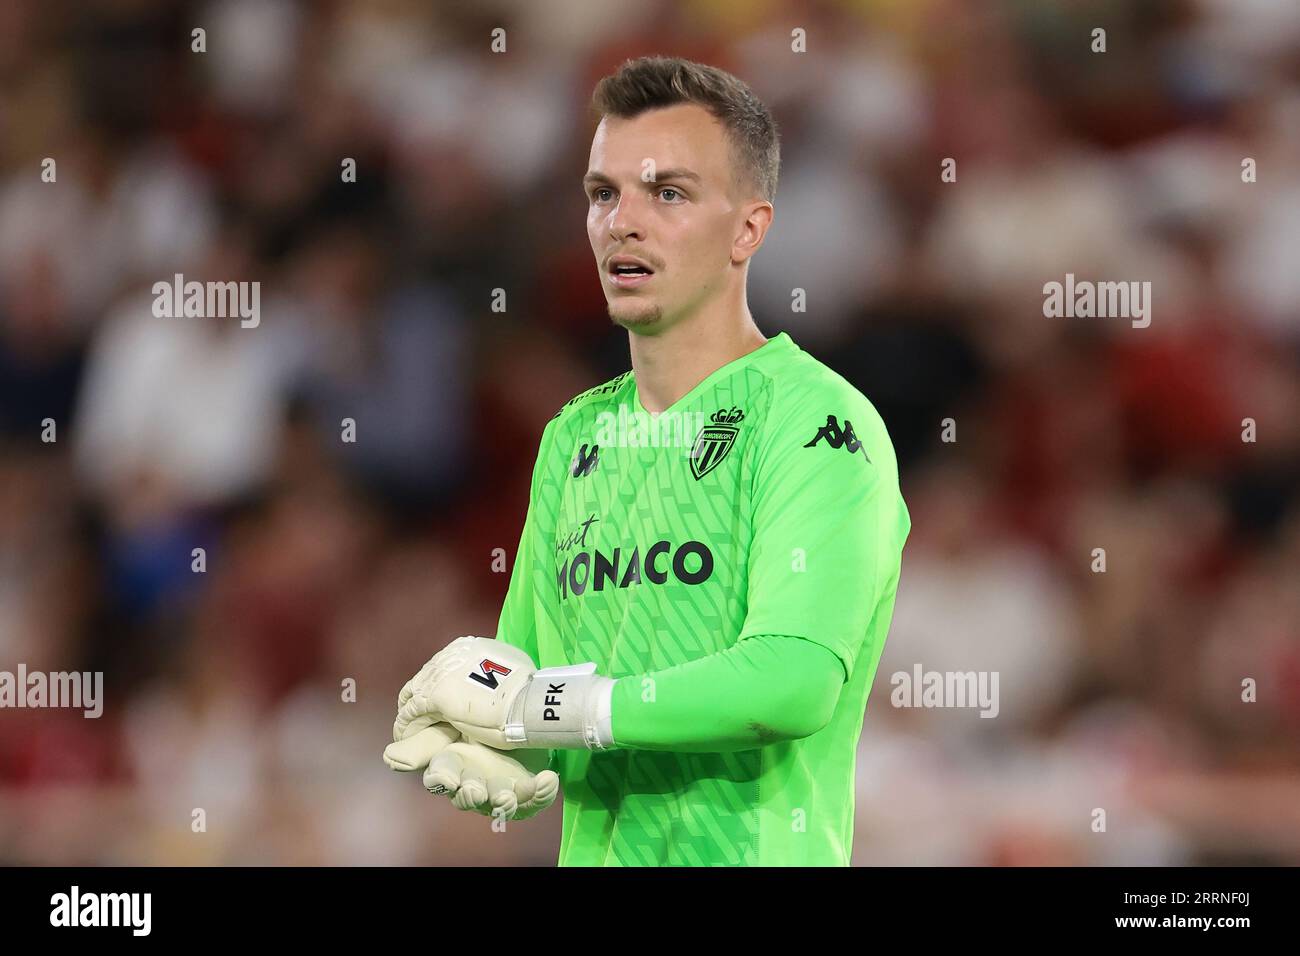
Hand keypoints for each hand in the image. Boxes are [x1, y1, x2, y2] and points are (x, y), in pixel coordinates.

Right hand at [384, 725, 558, 820]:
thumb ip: (422, 741)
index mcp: (451, 767)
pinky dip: (542, 793)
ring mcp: (500, 789)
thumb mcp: (450, 724)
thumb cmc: (475, 723)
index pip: (440, 778)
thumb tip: (390, 758)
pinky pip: (534, 800)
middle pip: (468, 797)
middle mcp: (473, 783)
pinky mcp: (527, 792)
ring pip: (499, 804)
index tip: (446, 778)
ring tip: (510, 795)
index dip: (442, 780)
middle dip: (470, 795)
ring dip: (503, 802)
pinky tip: (549, 779)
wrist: (515, 713)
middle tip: (476, 789)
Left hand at [392, 636, 536, 745]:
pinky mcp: (436, 697)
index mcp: (465, 647)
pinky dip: (406, 724)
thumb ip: (488, 668)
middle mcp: (449, 656)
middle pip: (423, 677)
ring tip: (406, 729)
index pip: (440, 666)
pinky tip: (404, 735)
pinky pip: (412, 712)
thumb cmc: (525, 690)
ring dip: (409, 712)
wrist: (528, 701)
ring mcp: (441, 675)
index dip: (435, 684)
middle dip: (418, 697)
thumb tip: (488, 675)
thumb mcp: (504, 666)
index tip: (435, 701)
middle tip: (415, 716)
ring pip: (413, 693)